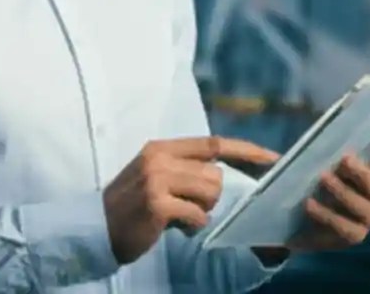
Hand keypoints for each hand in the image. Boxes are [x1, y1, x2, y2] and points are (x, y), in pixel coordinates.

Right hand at [104, 136, 280, 264]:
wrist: (97, 225)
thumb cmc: (131, 203)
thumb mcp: (153, 175)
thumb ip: (183, 168)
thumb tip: (223, 173)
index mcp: (160, 148)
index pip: (212, 143)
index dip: (245, 150)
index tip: (272, 159)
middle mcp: (158, 158)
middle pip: (216, 174)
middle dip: (211, 195)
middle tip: (189, 205)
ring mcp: (157, 180)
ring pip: (210, 192)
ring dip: (203, 209)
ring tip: (181, 215)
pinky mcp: (158, 204)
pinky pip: (198, 214)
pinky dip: (193, 224)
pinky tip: (175, 225)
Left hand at [285, 130, 369, 252]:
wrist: (282, 216)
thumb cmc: (297, 177)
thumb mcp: (299, 157)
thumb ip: (306, 145)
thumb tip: (293, 128)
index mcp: (365, 170)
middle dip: (364, 174)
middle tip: (344, 160)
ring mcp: (361, 219)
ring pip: (367, 211)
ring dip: (345, 194)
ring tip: (322, 179)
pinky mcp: (347, 237)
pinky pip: (346, 231)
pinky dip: (329, 216)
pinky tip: (309, 204)